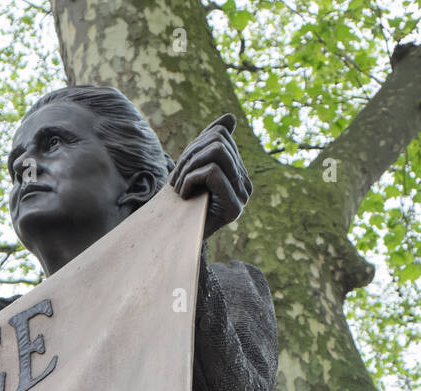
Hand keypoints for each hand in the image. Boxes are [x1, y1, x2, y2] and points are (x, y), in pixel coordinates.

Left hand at [171, 114, 251, 238]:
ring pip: (217, 153)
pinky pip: (212, 172)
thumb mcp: (194, 170)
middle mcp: (246, 185)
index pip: (221, 134)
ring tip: (178, 187)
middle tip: (175, 180)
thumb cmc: (180, 206)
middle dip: (189, 155)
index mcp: (239, 173)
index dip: (194, 144)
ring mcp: (243, 197)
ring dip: (188, 167)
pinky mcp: (234, 208)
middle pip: (219, 141)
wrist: (174, 242)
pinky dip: (190, 180)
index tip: (181, 168)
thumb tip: (230, 118)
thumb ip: (210, 145)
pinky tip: (183, 196)